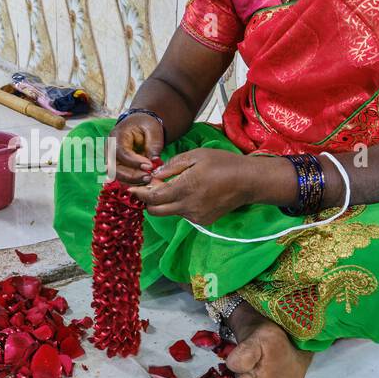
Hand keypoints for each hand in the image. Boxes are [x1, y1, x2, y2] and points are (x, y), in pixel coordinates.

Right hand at [110, 114, 165, 185]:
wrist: (138, 124)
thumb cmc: (145, 125)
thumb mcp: (153, 130)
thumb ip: (153, 145)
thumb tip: (155, 162)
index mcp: (116, 136)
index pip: (121, 152)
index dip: (135, 162)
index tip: (150, 166)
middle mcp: (109, 148)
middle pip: (114, 167)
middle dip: (132, 175)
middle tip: (149, 176)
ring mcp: (110, 158)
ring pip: (116, 175)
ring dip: (132, 180)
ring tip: (148, 179)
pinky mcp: (114, 166)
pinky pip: (120, 177)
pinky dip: (131, 181)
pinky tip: (144, 179)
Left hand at [126, 149, 277, 224]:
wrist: (248, 181)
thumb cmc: (222, 163)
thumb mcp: (196, 156)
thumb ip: (172, 166)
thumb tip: (153, 175)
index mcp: (185, 188)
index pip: (153, 197)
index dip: (139, 194)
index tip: (131, 189)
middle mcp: (188, 207)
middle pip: (156, 211)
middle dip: (148, 201)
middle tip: (152, 187)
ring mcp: (196, 216)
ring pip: (170, 212)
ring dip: (166, 202)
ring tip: (176, 186)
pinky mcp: (203, 221)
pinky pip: (183, 214)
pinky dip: (180, 205)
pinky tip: (191, 193)